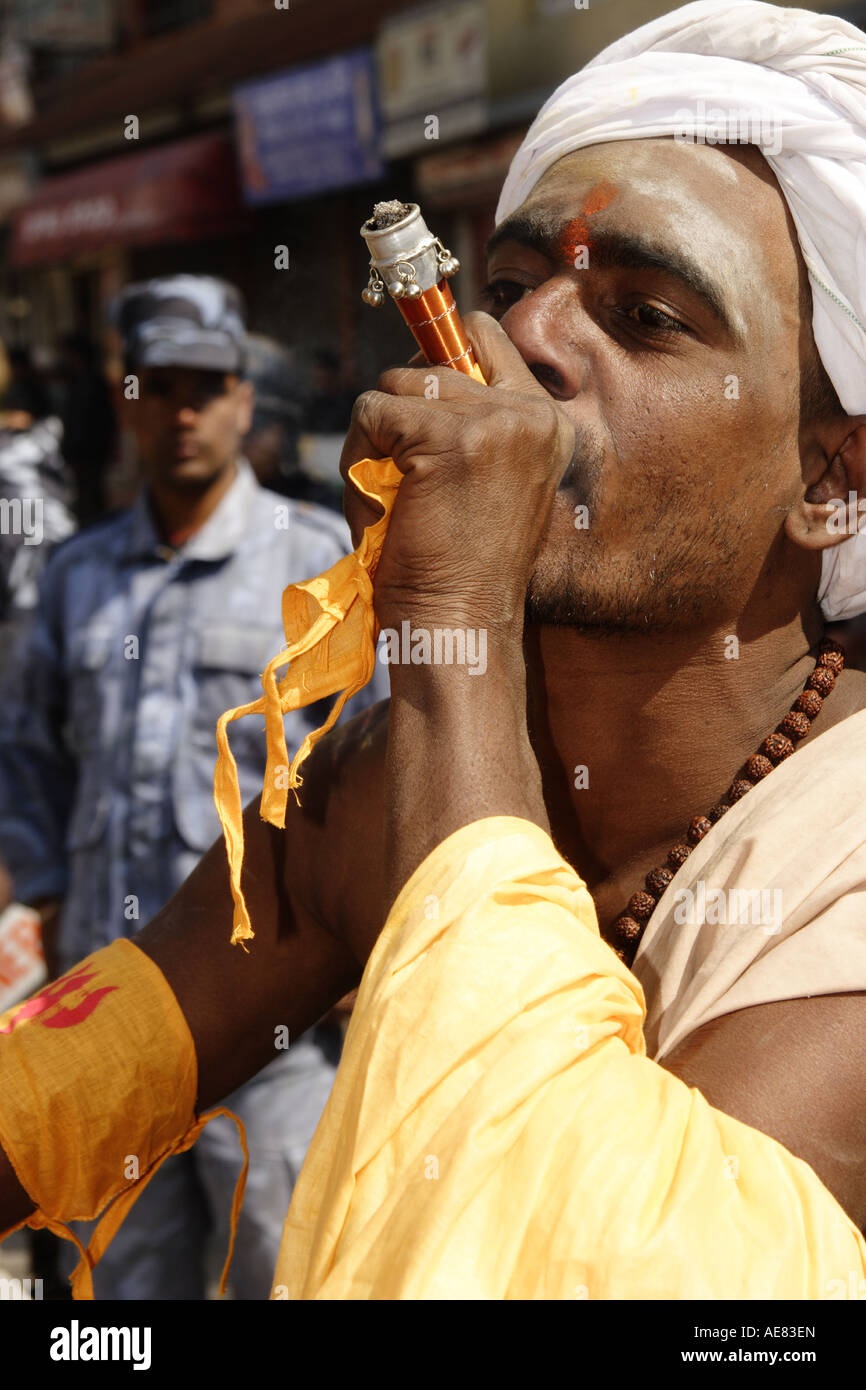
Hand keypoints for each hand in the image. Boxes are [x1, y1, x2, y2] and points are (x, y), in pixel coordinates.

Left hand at [340, 312, 574, 639]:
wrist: (457, 626)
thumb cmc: (457, 571)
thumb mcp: (483, 484)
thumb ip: (468, 426)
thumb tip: (414, 371)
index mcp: (548, 423)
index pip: (484, 336)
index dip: (436, 366)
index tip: (414, 417)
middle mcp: (532, 413)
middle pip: (431, 359)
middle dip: (400, 413)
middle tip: (402, 480)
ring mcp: (495, 421)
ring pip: (394, 385)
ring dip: (375, 443)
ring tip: (391, 504)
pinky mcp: (448, 435)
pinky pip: (371, 412)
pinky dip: (356, 460)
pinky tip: (381, 510)